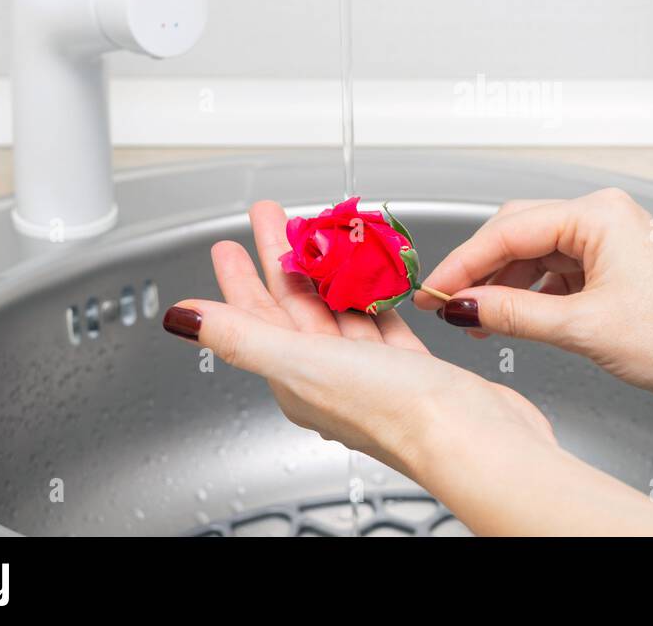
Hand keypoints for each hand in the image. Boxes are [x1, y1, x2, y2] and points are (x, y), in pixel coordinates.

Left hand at [163, 201, 553, 476]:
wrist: (470, 436)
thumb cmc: (395, 411)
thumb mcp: (303, 363)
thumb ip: (241, 336)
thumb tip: (182, 319)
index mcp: (296, 380)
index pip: (255, 320)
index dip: (239, 280)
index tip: (228, 244)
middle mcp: (329, 377)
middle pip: (295, 307)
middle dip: (281, 259)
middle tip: (273, 217)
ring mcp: (371, 372)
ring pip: (339, 309)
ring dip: (327, 268)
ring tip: (321, 231)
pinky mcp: (410, 366)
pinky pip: (381, 318)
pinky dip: (373, 290)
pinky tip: (371, 271)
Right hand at [414, 188, 652, 407]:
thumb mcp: (583, 329)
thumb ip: (514, 314)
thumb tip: (463, 305)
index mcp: (598, 214)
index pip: (509, 229)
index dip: (463, 261)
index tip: (432, 289)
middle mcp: (605, 215)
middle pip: (520, 232)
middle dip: (480, 269)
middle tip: (444, 302)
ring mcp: (611, 238)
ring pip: (537, 252)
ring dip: (504, 284)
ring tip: (475, 319)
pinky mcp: (616, 263)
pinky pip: (558, 269)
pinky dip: (531, 292)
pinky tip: (512, 318)